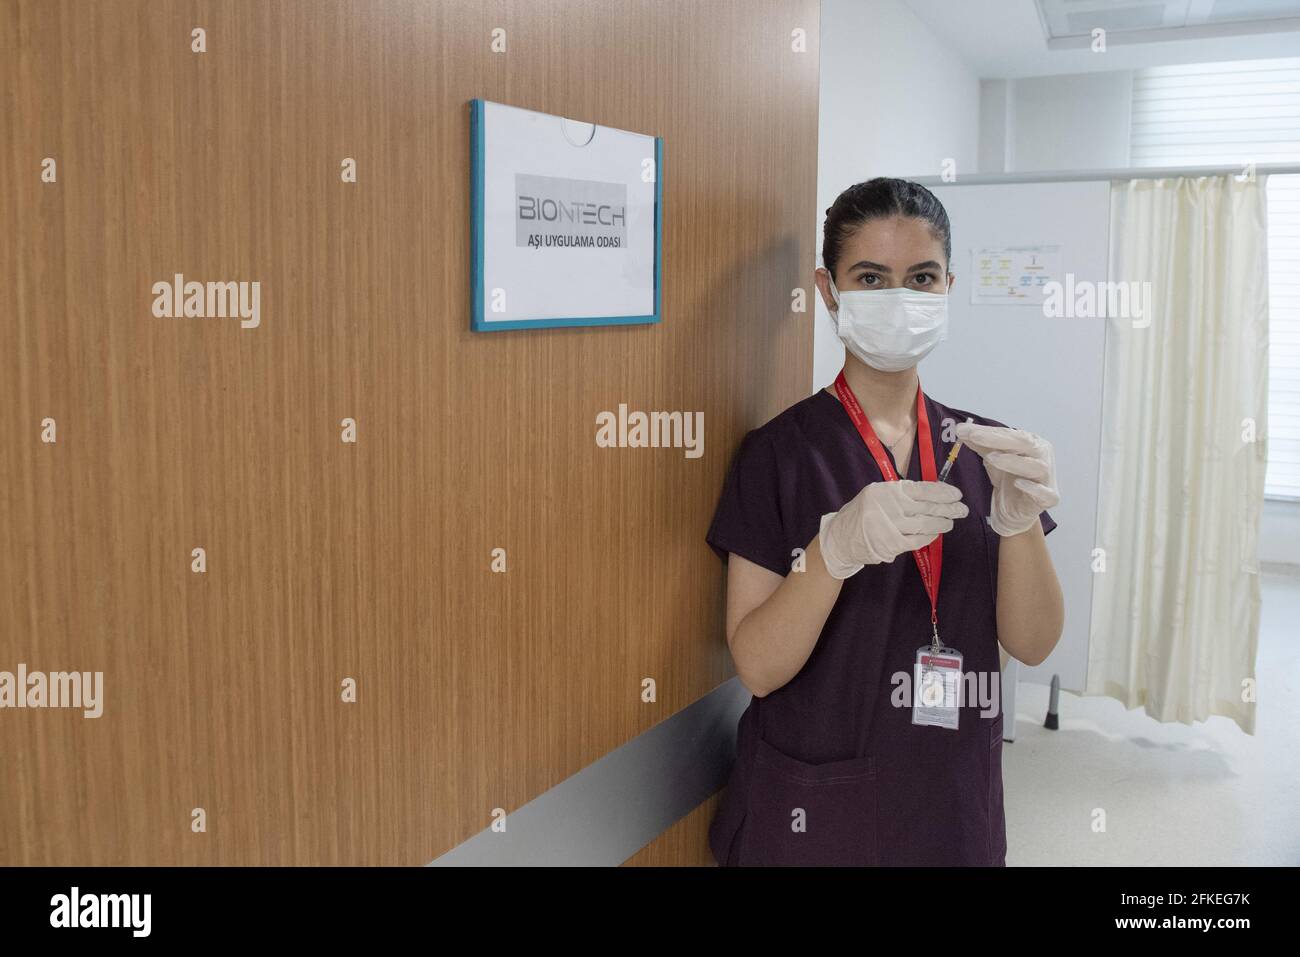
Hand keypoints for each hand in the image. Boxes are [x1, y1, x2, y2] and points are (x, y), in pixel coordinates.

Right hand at [818, 480, 967, 579]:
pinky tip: (935, 533)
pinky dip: (929, 536)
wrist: (840, 538)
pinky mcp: (891, 544)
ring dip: (942, 523)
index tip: (956, 494)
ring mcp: (890, 526)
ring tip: (951, 522)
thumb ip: (901, 494)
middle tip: (962, 509)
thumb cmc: (863, 513)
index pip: (922, 489)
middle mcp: (889, 506)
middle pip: (927, 507)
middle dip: (948, 508)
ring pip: (925, 524)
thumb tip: (933, 494)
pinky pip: (917, 540)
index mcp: (887, 491)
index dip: (942, 492)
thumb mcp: (877, 495)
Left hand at [953, 422, 1058, 536]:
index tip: (964, 430)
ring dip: (1013, 462)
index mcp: (1032, 442)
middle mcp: (1043, 456)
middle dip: (999, 440)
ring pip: (1036, 467)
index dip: (988, 431)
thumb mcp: (991, 458)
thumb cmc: (1006, 479)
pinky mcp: (1049, 498)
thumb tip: (960, 428)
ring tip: (991, 458)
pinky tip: (1018, 483)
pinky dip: (1033, 488)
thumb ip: (979, 443)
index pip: (1010, 434)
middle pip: (1025, 444)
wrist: (1013, 510)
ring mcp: (1047, 477)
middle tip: (975, 436)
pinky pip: (1044, 493)